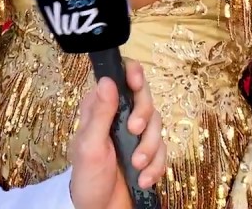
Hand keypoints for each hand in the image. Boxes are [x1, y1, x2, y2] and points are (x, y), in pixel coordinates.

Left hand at [68, 61, 166, 208]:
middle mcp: (120, 115)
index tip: (137, 84)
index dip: (132, 74)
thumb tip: (107, 80)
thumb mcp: (89, 146)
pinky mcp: (148, 152)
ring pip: (157, 124)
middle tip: (135, 131)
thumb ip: (100, 113)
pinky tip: (143, 178)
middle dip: (145, 115)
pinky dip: (156, 165)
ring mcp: (136, 134)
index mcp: (101, 107)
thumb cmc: (87, 178)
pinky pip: (164, 149)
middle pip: (144, 97)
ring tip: (136, 165)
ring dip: (149, 147)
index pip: (119, 77)